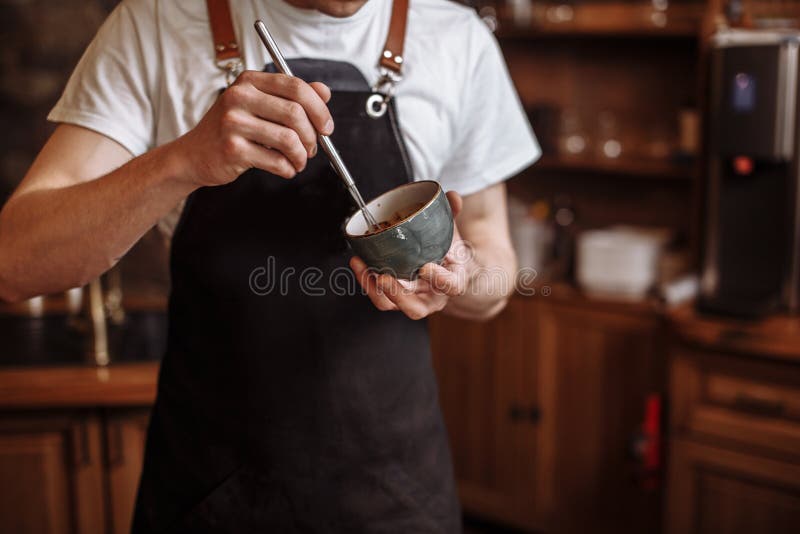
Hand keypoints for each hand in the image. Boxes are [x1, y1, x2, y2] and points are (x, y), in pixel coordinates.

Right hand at [172, 70, 332, 187]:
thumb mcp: (260, 106)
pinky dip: (288, 169)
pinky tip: (285, 168)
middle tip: (312, 148)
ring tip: (298, 161)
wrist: (194, 155)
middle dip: (312, 137)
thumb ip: (292, 96)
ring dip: (302, 156)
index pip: (296, 87)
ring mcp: (233, 123)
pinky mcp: (233, 149)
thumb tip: (324, 91)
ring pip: (289, 140)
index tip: (326, 127)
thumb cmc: (231, 130)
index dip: (319, 109)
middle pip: (296, 114)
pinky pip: (277, 161)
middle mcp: (239, 97)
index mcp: (249, 81)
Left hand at [350, 191, 469, 319]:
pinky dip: (365, 281)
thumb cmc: (449, 253)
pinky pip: (378, 297)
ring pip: (391, 305)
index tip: (425, 266)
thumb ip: (453, 214)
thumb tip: (451, 196)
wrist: (444, 271)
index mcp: (453, 282)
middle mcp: (431, 297)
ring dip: (374, 289)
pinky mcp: (394, 298)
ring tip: (363, 266)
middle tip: (384, 277)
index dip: (440, 279)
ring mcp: (411, 300)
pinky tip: (358, 263)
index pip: (451, 286)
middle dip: (398, 295)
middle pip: (415, 308)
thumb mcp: (454, 233)